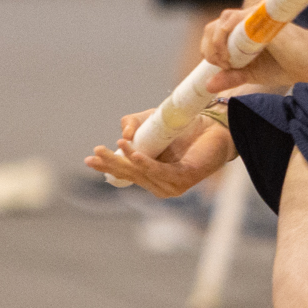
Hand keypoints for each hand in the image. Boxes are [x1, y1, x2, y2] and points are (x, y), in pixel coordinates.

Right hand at [84, 108, 233, 196]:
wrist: (218, 126)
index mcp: (151, 174)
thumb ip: (135, 125)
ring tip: (116, 145)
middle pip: (130, 175)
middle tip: (95, 153)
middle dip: (111, 164)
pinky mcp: (184, 179)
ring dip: (127, 161)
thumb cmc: (187, 127)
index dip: (107, 166)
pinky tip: (134, 155)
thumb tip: (123, 134)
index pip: (125, 173)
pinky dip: (146, 164)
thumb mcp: (154, 122)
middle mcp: (159, 183)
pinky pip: (160, 172)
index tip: (89, 159)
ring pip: (142, 174)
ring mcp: (171, 185)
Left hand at [200, 7, 307, 90]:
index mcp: (245, 30)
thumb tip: (208, 85)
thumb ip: (231, 76)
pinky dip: (228, 38)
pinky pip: (236, 20)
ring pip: (222, 22)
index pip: (214, 31)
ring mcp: (256, 17)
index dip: (210, 49)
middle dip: (210, 49)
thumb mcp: (252, 74)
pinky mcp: (263, 19)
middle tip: (224, 65)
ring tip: (230, 62)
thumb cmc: (288, 65)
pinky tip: (235, 55)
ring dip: (218, 44)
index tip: (222, 67)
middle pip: (214, 26)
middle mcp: (249, 19)